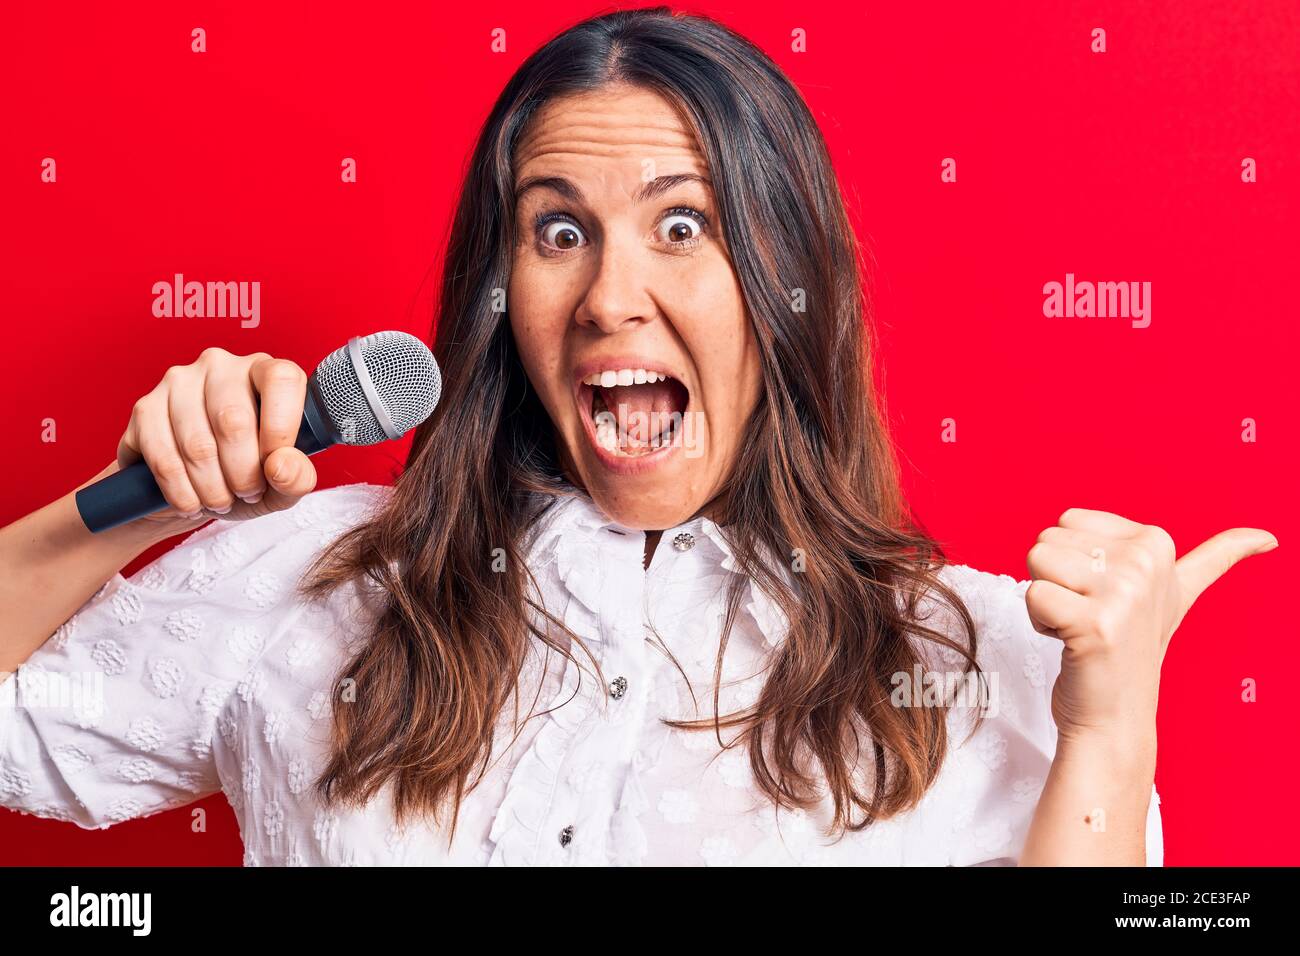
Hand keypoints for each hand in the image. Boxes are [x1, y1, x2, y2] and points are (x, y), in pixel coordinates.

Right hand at [115, 347, 318, 536]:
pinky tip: (192, 502)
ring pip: (198, 445)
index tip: (275, 466)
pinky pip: (164, 458)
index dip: (282, 428)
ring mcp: (179, 382)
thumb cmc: (246, 475)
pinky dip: (182, 492)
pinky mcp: (145, 407)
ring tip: (221, 501)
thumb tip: (280, 465)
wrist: (191, 489)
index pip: (282, 379)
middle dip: (244, 474)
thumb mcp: (282, 484)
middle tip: (247, 494)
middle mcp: (221, 366)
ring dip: (212, 489)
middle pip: (234, 421)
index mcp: (265, 371)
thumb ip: (297, 477)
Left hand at [1024, 508, 1277, 744]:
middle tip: (1091, 615)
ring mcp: (1123, 593)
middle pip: (1047, 537)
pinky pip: (1033, 596)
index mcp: (1157, 542)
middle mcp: (1144, 561)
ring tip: (1082, 627)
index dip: (1074, 560)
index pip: (1068, 520)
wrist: (1116, 716)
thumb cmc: (1132, 648)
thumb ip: (1216, 560)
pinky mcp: (1095, 625)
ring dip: (1048, 600)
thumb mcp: (1179, 595)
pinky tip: (1072, 643)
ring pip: (1036, 561)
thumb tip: (1267, 537)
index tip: (1106, 595)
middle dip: (1057, 579)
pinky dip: (1041, 623)